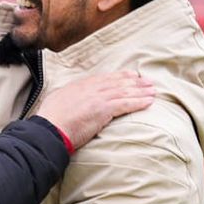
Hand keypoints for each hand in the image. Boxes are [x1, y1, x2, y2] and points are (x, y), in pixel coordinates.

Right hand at [35, 70, 155, 149]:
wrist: (49, 128)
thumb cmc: (50, 119)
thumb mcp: (57, 100)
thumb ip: (68, 97)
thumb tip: (70, 99)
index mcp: (80, 85)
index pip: (104, 78)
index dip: (119, 77)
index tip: (130, 75)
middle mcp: (91, 88)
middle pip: (118, 82)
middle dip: (135, 82)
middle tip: (148, 81)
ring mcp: (98, 97)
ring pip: (125, 92)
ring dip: (141, 91)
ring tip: (153, 91)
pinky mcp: (104, 109)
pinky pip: (126, 104)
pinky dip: (139, 102)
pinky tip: (149, 102)